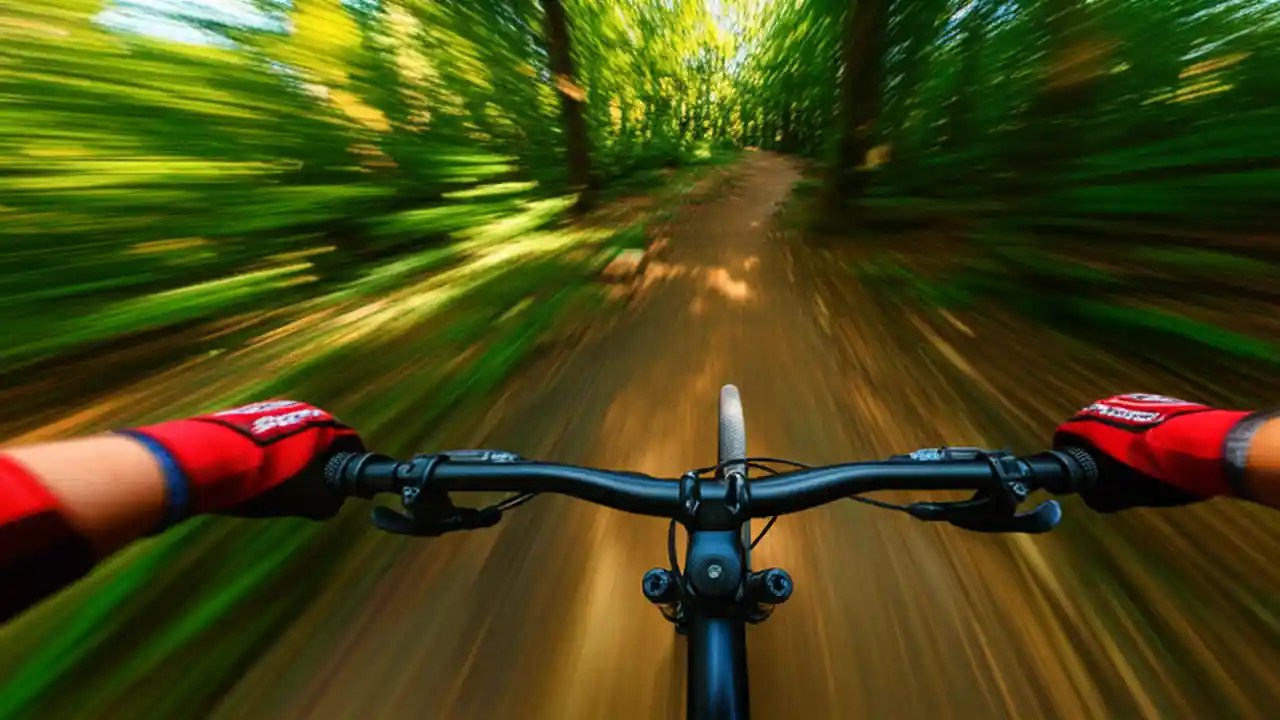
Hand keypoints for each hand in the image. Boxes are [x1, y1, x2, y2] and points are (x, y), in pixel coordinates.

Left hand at [122, 400, 364, 521]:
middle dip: (321, 462)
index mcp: (323, 424)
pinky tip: (255, 474)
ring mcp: (269, 409)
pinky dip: (269, 454)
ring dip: (293, 458)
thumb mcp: (307, 499)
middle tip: (314, 489)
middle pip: (321, 438)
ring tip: (280, 484)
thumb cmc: (265, 479)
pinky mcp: (243, 416)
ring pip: (293, 437)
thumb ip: (329, 500)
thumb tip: (334, 502)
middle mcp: (300, 409)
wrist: (204, 460)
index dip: (353, 466)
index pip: (351, 442)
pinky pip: (267, 437)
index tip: (348, 485)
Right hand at [1053, 393, 1250, 511]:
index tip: (1073, 468)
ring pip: (1113, 417)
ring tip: (1132, 459)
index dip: (1066, 452)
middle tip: (1104, 468)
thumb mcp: (1127, 494)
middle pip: (1087, 422)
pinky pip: (1136, 414)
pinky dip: (1137, 429)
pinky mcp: (1157, 399)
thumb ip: (1102, 495)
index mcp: (1093, 428)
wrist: (1212, 446)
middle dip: (1091, 443)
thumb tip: (1090, 497)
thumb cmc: (1162, 472)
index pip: (1065, 434)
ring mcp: (1134, 400)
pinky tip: (1156, 447)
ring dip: (1115, 435)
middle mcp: (1108, 407)